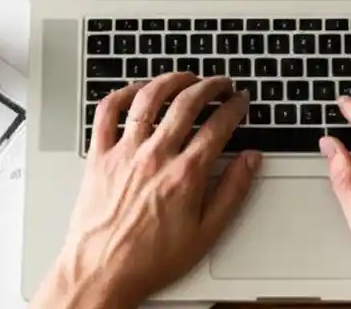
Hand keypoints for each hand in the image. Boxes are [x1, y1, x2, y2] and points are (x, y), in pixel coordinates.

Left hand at [32, 73, 260, 308]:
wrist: (101, 273)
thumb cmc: (149, 260)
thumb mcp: (206, 234)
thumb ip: (232, 193)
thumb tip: (250, 162)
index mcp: (185, 175)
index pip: (219, 126)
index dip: (235, 108)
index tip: (240, 101)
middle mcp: (156, 157)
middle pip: (188, 104)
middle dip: (210, 86)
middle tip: (221, 83)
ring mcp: (125, 153)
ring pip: (150, 99)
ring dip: (172, 80)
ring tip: (186, 77)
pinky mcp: (99, 156)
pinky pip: (108, 113)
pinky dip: (123, 94)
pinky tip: (137, 89)